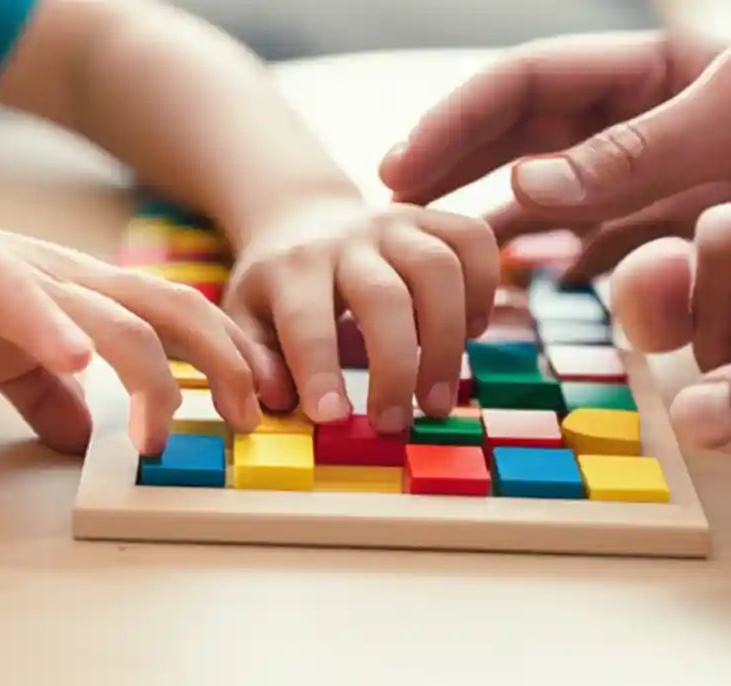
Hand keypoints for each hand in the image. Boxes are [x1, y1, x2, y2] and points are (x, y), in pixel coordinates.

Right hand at [0, 186, 260, 454]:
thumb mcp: (5, 361)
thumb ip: (48, 395)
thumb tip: (80, 439)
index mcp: (82, 293)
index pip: (176, 316)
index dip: (228, 353)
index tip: (261, 404)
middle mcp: (65, 275)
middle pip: (169, 307)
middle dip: (223, 360)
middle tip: (248, 420)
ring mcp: (18, 270)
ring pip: (108, 309)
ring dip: (149, 371)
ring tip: (159, 434)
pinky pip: (12, 292)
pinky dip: (48, 325)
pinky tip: (73, 362)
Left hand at [221, 196, 497, 430]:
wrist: (302, 215)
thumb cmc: (276, 286)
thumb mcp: (245, 317)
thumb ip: (254, 359)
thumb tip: (273, 400)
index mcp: (292, 267)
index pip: (306, 318)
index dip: (319, 368)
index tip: (332, 417)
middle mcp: (347, 239)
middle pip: (386, 296)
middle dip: (395, 367)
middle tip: (394, 425)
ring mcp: (396, 223)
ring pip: (439, 269)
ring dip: (446, 342)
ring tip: (435, 401)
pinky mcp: (434, 218)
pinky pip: (474, 241)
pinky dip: (484, 289)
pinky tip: (470, 333)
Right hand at [379, 33, 730, 281]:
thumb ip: (642, 149)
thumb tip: (526, 186)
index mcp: (653, 74)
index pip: (528, 83)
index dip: (457, 121)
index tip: (400, 169)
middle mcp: (637, 128)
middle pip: (515, 138)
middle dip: (449, 169)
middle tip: (388, 212)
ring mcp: (648, 189)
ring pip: (540, 203)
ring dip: (483, 226)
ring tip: (428, 259)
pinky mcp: (664, 243)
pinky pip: (582, 252)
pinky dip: (539, 271)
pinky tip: (502, 292)